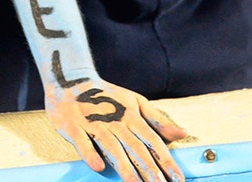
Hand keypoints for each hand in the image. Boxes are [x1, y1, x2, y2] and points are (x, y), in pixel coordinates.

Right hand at [45, 78, 186, 181]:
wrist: (69, 80)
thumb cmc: (106, 96)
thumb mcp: (134, 102)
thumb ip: (157, 120)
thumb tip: (182, 133)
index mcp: (131, 116)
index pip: (152, 140)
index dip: (165, 160)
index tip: (177, 178)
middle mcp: (114, 120)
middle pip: (134, 147)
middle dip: (148, 168)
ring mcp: (92, 123)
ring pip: (110, 146)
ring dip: (123, 166)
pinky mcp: (71, 125)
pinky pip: (81, 141)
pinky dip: (89, 153)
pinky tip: (98, 166)